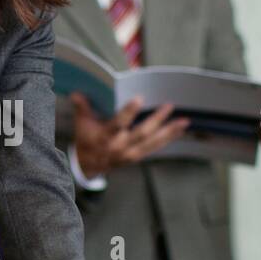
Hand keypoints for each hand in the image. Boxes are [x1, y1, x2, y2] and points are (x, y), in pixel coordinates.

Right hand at [71, 93, 188, 176]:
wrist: (88, 166)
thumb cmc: (86, 140)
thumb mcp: (80, 124)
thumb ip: (82, 107)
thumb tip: (77, 93)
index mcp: (105, 138)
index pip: (117, 125)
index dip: (128, 113)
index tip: (139, 98)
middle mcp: (119, 147)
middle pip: (141, 133)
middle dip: (156, 120)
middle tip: (168, 106)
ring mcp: (130, 154)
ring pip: (152, 143)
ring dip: (169, 132)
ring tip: (183, 121)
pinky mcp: (137, 157)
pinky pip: (155, 148)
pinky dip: (168, 139)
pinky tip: (179, 130)